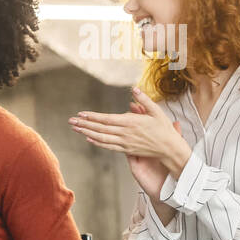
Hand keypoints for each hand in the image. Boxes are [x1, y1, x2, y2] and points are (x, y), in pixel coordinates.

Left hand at [69, 88, 191, 175]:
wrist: (169, 149)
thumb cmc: (164, 128)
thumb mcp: (156, 111)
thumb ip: (144, 100)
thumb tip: (134, 89)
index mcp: (131, 122)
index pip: (107, 119)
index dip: (92, 117)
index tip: (81, 113)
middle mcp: (125, 133)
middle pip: (100, 128)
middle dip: (84, 124)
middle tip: (71, 121)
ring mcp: (124, 143)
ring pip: (101, 138)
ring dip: (87, 133)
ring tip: (75, 129)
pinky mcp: (126, 150)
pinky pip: (108, 146)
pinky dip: (97, 143)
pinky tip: (88, 139)